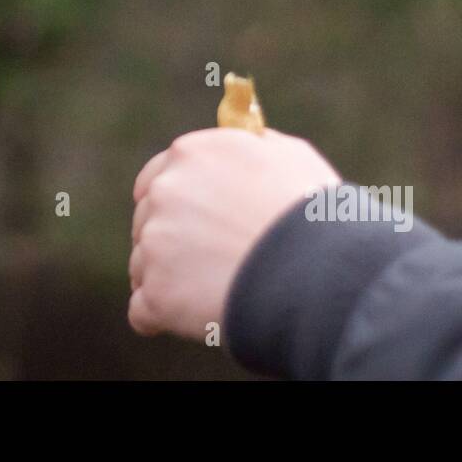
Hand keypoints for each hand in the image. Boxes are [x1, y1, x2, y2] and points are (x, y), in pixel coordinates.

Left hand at [127, 127, 339, 339]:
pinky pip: (143, 310)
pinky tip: (190, 318)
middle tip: (210, 265)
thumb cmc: (312, 215)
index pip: (156, 179)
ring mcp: (156, 243)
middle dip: (170, 244)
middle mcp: (164, 192)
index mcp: (190, 154)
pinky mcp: (157, 293)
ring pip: (143, 266)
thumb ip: (253, 147)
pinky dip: (162, 318)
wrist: (318, 274)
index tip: (190, 226)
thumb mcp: (289, 158)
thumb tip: (246, 142)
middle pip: (146, 222)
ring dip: (169, 280)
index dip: (173, 206)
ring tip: (215, 292)